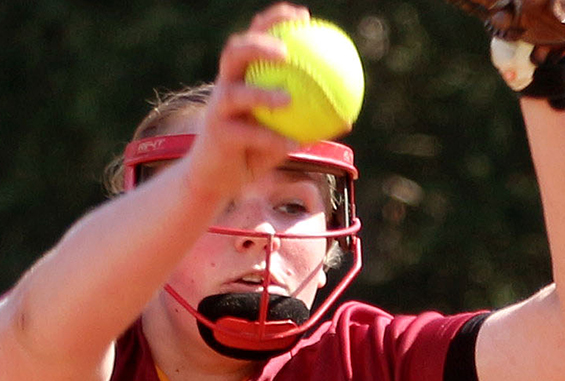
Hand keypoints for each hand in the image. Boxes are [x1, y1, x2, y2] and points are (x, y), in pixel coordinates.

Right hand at [179, 5, 312, 204]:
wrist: (217, 180)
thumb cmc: (252, 152)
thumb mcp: (283, 134)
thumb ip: (307, 122)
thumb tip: (347, 119)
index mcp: (241, 76)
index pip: (254, 36)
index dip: (274, 20)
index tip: (303, 17)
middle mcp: (225, 86)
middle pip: (234, 52)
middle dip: (258, 44)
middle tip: (286, 51)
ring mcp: (217, 109)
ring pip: (233, 93)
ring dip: (260, 93)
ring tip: (287, 98)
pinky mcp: (217, 135)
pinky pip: (246, 135)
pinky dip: (271, 139)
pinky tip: (294, 145)